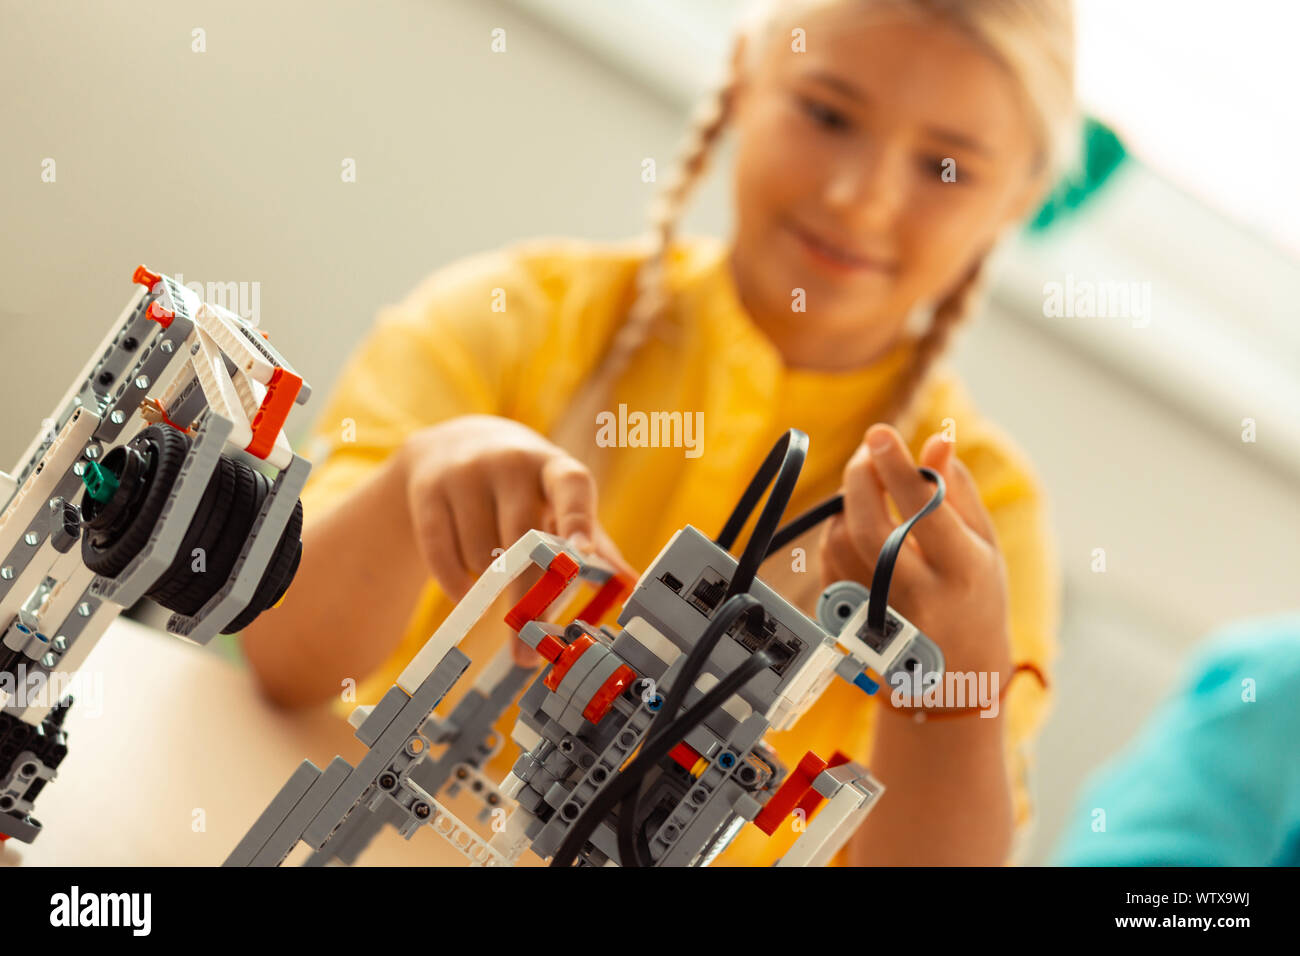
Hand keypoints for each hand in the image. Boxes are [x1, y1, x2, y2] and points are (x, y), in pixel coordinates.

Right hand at [399, 415, 635, 665]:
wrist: (451, 448)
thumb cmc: (522, 486)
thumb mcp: (557, 499)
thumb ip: (591, 539)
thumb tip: (630, 584)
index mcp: (553, 466)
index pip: (571, 488)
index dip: (578, 521)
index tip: (581, 554)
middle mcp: (510, 463)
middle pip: (521, 539)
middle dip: (526, 598)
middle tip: (527, 648)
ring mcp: (466, 473)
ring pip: (480, 554)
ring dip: (489, 581)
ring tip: (494, 568)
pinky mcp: (428, 491)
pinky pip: (441, 554)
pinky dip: (454, 585)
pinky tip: (465, 594)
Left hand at [819, 423, 1010, 692]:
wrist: (955, 677)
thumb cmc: (975, 596)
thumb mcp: (983, 544)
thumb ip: (957, 490)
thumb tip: (936, 439)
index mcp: (963, 572)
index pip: (925, 512)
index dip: (898, 469)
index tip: (880, 433)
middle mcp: (920, 597)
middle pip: (870, 528)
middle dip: (861, 477)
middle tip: (869, 451)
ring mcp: (879, 614)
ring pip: (842, 540)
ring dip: (850, 502)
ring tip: (874, 494)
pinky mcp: (849, 621)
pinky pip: (829, 559)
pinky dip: (839, 531)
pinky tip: (862, 531)